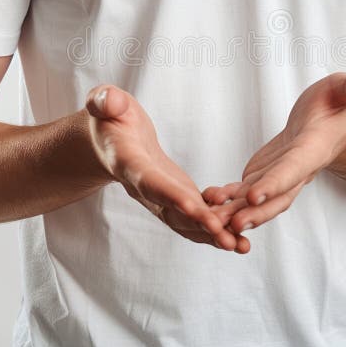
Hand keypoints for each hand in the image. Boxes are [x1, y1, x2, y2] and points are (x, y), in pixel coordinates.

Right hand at [85, 84, 250, 253]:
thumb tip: (107, 101)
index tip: (195, 208)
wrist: (110, 141)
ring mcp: (161, 196)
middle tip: (227, 239)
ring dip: (212, 235)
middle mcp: (144, 188)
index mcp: (128, 163)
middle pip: (171, 211)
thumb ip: (105, 101)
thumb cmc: (110, 118)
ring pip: (185, 221)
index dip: (170, 195)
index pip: (149, 181)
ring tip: (240, 246)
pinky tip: (239, 238)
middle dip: (199, 225)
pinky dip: (216, 227)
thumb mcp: (105, 102)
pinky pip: (195, 216)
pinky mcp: (175, 196)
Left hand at [201, 68, 345, 235]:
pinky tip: (208, 201)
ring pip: (258, 201)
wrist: (332, 123)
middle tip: (229, 224)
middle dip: (254, 212)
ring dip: (235, 212)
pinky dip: (228, 200)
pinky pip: (246, 193)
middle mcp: (297, 169)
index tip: (254, 194)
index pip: (295, 168)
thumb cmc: (337, 104)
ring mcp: (280, 176)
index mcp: (314, 149)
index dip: (276, 181)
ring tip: (210, 220)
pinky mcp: (266, 175)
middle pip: (276, 196)